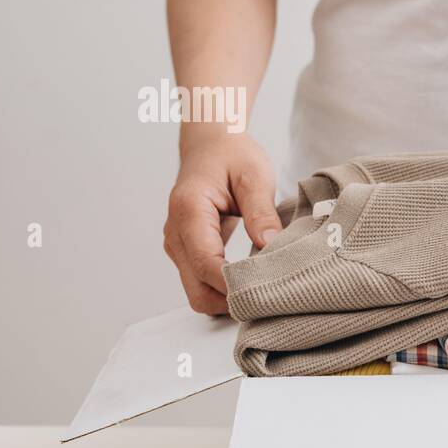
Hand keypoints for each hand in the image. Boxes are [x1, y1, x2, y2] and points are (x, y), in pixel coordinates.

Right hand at [163, 132, 281, 314]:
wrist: (211, 146)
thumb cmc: (232, 156)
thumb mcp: (255, 175)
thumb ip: (261, 212)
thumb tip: (270, 246)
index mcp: (189, 210)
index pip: (207, 264)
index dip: (235, 285)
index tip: (268, 291)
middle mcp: (176, 234)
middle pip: (198, 292)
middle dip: (233, 301)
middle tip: (272, 296)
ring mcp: (179, 246)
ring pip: (199, 293)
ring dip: (230, 298)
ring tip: (266, 288)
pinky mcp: (187, 252)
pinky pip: (202, 283)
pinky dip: (226, 290)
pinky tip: (254, 280)